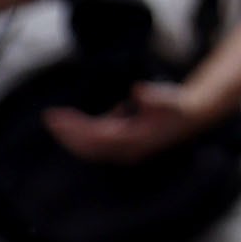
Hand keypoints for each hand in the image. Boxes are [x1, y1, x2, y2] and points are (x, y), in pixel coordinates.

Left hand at [42, 81, 213, 163]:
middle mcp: (127, 150)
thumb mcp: (169, 98)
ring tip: (56, 118)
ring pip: (91, 148)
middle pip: (89, 148)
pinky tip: (75, 120)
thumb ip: (154, 96)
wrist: (191, 117)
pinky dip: (82, 135)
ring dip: (72, 135)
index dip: (75, 128)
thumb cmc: (177, 106)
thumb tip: (138, 91)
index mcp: (134, 141)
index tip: (58, 117)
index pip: (96, 138)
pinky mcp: (124, 145)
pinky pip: (97, 144)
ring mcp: (125, 150)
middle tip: (49, 117)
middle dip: (67, 134)